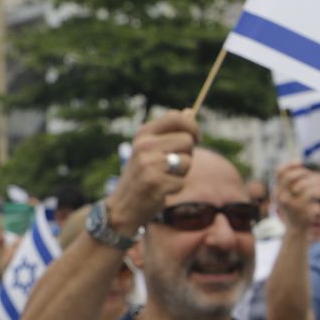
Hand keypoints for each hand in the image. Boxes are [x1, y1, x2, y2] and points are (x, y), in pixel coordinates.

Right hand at [104, 110, 198, 233]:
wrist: (122, 206)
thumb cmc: (142, 175)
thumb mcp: (148, 150)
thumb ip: (168, 133)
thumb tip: (189, 112)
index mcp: (143, 134)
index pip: (175, 117)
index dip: (192, 126)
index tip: (197, 138)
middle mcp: (145, 146)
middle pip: (187, 140)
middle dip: (187, 154)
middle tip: (172, 166)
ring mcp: (149, 164)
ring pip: (187, 161)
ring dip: (182, 173)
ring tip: (164, 178)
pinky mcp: (155, 182)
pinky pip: (182, 182)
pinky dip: (175, 188)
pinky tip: (161, 190)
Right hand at [275, 161, 319, 232]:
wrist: (296, 229)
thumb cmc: (295, 210)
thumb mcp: (290, 196)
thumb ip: (292, 184)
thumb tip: (301, 165)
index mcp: (277, 191)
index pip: (279, 172)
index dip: (290, 164)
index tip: (301, 162)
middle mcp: (279, 196)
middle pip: (290, 177)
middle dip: (303, 173)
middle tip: (312, 175)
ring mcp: (288, 202)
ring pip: (302, 185)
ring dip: (313, 182)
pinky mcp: (299, 208)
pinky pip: (310, 194)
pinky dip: (318, 193)